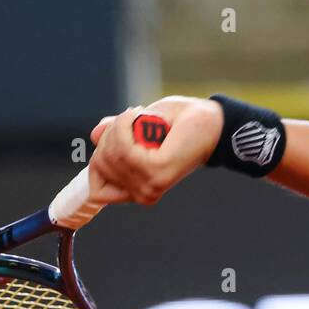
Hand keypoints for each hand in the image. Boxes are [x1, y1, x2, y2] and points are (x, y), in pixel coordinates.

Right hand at [87, 95, 223, 206]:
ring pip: (110, 154)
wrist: (212, 121)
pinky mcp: (158, 173)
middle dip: (109, 134)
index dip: (99, 158)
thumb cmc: (179, 123)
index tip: (114, 132)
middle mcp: (142, 194)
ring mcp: (150, 186)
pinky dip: (126, 125)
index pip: (96, 191)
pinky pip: (124, 149)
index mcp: (137, 189)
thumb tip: (96, 134)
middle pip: (100, 164)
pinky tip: (139, 115)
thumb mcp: (140, 127)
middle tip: (132, 116)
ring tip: (138, 114)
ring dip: (119, 125)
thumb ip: (117, 135)